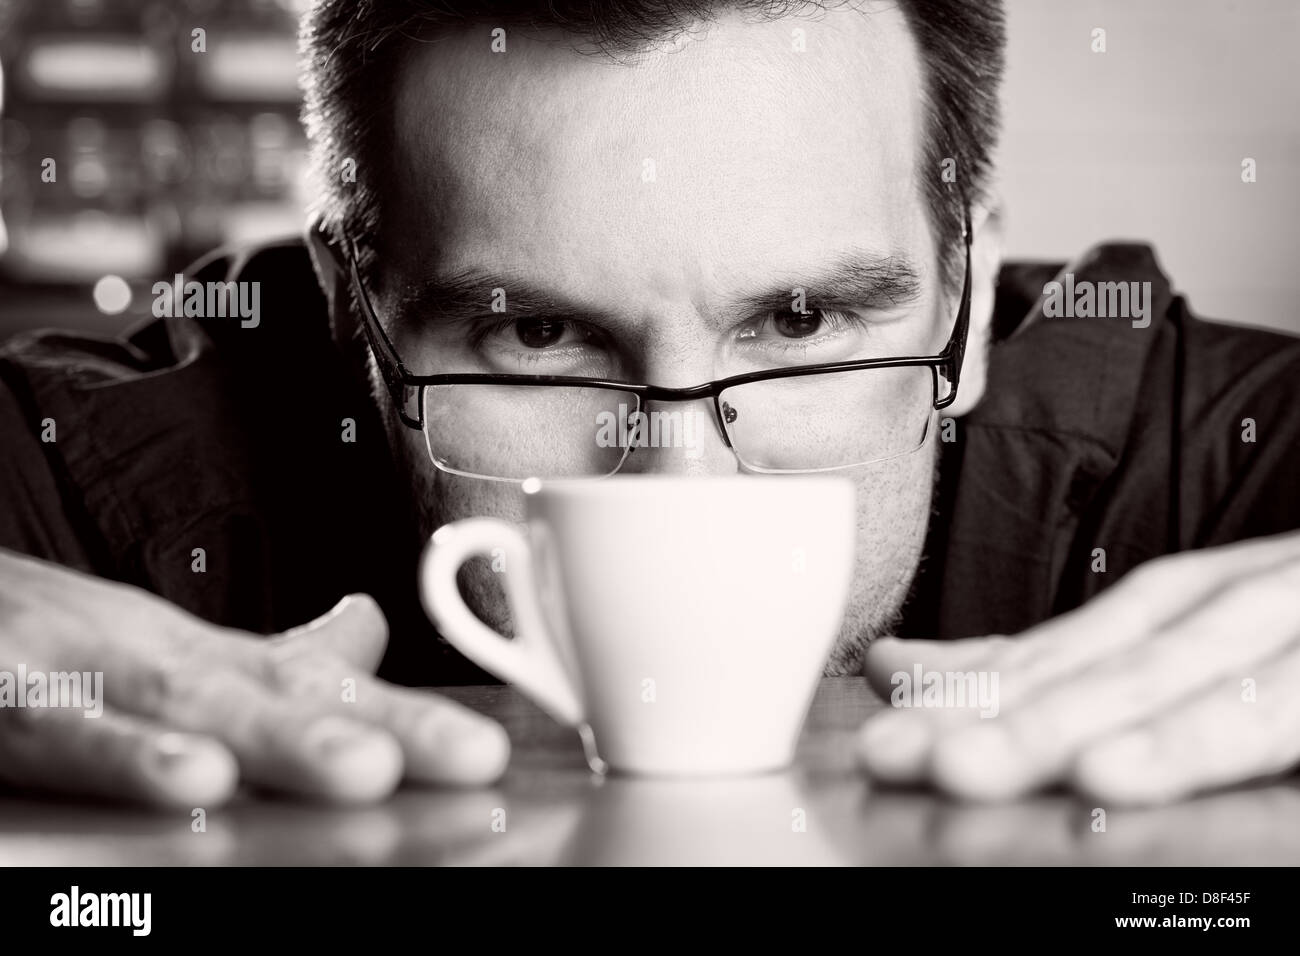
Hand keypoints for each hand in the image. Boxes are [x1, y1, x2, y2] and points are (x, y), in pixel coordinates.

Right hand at [0, 549, 508, 807]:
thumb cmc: (66, 639)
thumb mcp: (182, 650)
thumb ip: (273, 661)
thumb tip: (370, 638)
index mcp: (206, 660)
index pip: (319, 686)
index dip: (402, 718)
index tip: (476, 756)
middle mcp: (150, 659)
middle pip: (248, 694)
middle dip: (321, 733)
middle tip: (405, 763)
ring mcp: (69, 676)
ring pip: (150, 707)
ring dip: (224, 740)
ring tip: (299, 772)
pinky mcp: (0, 703)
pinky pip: (50, 729)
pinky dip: (108, 751)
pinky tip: (173, 776)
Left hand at [856, 532, 1299, 803]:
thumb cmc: (1295, 641)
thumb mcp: (1179, 639)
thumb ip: (1063, 662)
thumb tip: (906, 672)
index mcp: (1190, 606)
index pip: (1062, 643)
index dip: (968, 677)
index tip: (881, 709)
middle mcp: (1236, 605)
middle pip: (1099, 662)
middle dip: (992, 710)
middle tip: (902, 753)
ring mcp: (1294, 628)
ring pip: (1172, 682)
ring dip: (1068, 723)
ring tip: (976, 765)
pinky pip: (1274, 711)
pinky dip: (1195, 739)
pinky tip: (1121, 768)